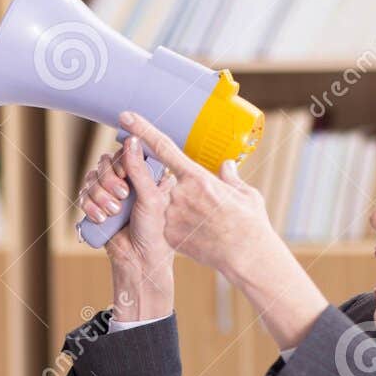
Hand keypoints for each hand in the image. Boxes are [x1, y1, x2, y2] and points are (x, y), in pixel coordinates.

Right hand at [80, 135, 174, 320]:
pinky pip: (83, 195)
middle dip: (109, 181)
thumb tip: (133, 139)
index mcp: (145, 174)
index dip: (120, 162)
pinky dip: (89, 205)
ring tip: (113, 213)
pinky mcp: (97, 205)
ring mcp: (110, 193)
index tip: (126, 175)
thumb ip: (139, 169)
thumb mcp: (151, 197)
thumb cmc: (154, 231)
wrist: (139, 260)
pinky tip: (100, 217)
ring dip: (99, 195)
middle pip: (105, 164)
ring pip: (92, 179)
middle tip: (122, 197)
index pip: (125, 153)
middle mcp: (127, 181)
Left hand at [118, 110, 277, 276]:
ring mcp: (171, 215)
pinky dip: (179, 223)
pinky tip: (199, 233)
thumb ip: (230, 176)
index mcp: (197, 177)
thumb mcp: (244, 193)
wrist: (246, 257)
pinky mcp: (169, 234)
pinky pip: (168, 222)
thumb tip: (226, 165)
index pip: (162, 147)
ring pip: (166, 202)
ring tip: (203, 222)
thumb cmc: (249, 223)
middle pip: (164, 179)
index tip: (127, 118)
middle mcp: (180, 193)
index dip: (142, 131)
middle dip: (175, 187)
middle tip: (195, 200)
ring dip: (179, 207)